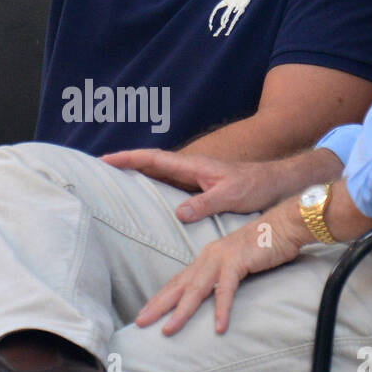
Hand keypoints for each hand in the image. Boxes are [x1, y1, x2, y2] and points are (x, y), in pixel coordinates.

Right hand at [100, 148, 282, 221]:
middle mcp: (189, 168)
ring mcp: (192, 176)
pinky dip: (150, 183)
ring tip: (110, 179)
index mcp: (193, 166)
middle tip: (97, 167)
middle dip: (123, 162)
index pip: (153, 159)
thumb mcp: (230, 196)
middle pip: (149, 162)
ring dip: (135, 172)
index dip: (128, 158)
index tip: (105, 159)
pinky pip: (167, 183)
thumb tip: (178, 212)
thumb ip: (205, 204)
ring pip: (157, 172)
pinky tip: (142, 194)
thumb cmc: (255, 186)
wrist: (273, 183)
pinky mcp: (197, 186)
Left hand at [135, 199, 308, 335]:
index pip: (178, 281)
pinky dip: (221, 309)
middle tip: (140, 323)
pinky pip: (226, 290)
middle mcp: (208, 257)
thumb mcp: (237, 262)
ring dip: (181, 312)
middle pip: (178, 285)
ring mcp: (221, 258)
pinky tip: (219, 327)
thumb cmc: (264, 245)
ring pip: (196, 289)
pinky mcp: (238, 261)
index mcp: (206, 257)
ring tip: (168, 331)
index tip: (145, 314)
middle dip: (158, 305)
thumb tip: (214, 296)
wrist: (285, 225)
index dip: (160, 298)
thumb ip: (223, 277)